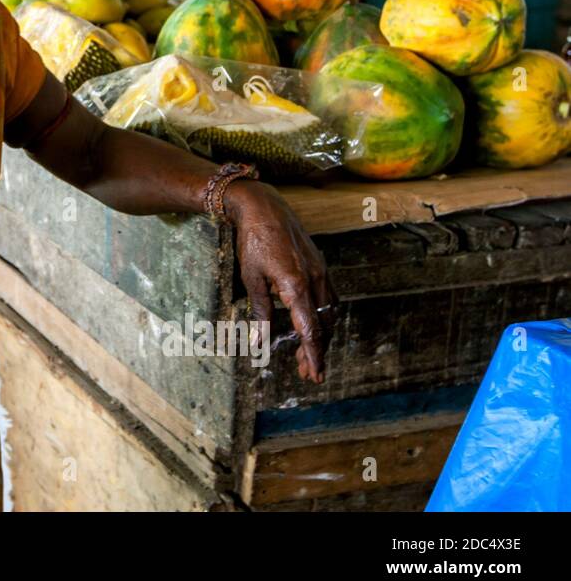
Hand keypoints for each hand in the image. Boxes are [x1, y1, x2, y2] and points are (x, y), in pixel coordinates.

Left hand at [225, 180, 336, 383]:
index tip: (314, 374)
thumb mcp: (251, 279)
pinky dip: (324, 316)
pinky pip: (329, 297)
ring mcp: (321, 271)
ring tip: (308, 354)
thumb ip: (260, 312)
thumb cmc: (253, 241)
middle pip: (323, 326)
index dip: (313, 355)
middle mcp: (314, 280)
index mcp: (296, 286)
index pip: (310, 330)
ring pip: (329, 313)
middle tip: (308, 373)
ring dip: (322, 335)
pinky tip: (315, 324)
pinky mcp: (320, 265)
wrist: (264, 207)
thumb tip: (259, 344)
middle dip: (317, 351)